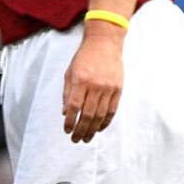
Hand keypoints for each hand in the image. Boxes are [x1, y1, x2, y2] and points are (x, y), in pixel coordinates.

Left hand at [62, 23, 123, 142]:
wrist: (104, 43)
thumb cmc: (84, 58)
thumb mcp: (70, 73)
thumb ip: (67, 93)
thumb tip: (65, 113)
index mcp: (81, 81)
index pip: (74, 107)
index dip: (70, 121)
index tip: (67, 130)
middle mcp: (95, 86)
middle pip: (88, 114)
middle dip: (81, 130)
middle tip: (76, 139)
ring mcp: (108, 88)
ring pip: (100, 115)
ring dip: (93, 129)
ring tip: (87, 138)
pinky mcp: (118, 89)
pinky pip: (112, 110)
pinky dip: (105, 121)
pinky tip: (99, 129)